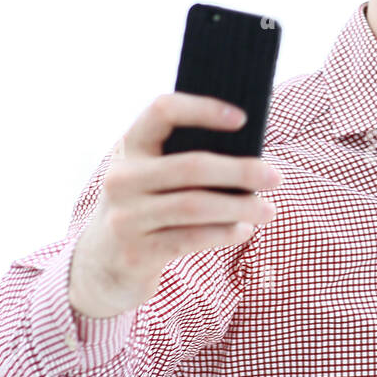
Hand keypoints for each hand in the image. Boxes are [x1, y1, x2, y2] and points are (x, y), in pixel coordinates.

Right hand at [68, 92, 280, 318]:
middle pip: (192, 166)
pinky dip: (225, 233)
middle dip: (241, 171)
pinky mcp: (137, 253)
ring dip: (241, 207)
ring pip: (196, 206)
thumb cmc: (145, 211)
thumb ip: (185, 163)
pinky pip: (192, 238)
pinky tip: (244, 230)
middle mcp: (122, 179)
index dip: (203, 109)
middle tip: (276, 178)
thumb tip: (252, 158)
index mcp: (129, 148)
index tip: (243, 118)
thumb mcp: (151, 179)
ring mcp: (126, 217)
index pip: (163, 111)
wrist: (100, 267)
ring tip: (269, 210)